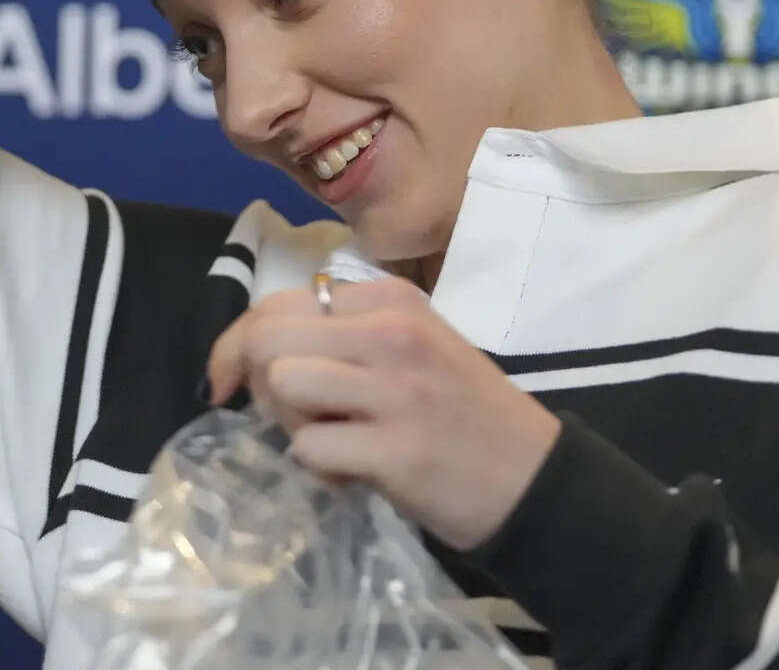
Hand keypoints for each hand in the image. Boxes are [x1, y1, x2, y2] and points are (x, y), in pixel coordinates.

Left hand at [206, 276, 562, 550]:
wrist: (535, 479)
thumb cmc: (467, 412)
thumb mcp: (416, 345)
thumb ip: (347, 335)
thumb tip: (257, 348)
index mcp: (394, 298)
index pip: (280, 300)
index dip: (246, 343)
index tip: (243, 379)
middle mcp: (392, 331)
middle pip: (269, 335)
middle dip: (259, 381)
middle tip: (293, 415)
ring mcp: (394, 390)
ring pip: (282, 384)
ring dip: (291, 424)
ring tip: (333, 443)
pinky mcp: (394, 450)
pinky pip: (309, 449)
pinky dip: (320, 470)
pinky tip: (356, 475)